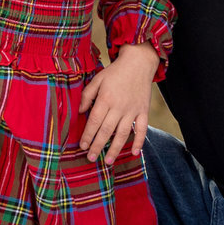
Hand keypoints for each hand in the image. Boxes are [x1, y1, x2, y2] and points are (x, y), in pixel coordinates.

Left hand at [77, 43, 158, 162]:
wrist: (138, 63)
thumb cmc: (115, 72)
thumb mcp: (97, 79)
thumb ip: (87, 95)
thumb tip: (79, 111)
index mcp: (105, 99)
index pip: (94, 121)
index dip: (88, 135)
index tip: (82, 146)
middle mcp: (119, 107)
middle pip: (107, 130)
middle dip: (98, 146)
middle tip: (91, 158)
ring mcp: (133, 110)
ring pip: (123, 133)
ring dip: (115, 148)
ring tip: (108, 161)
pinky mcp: (144, 111)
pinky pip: (142, 129)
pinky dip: (139, 141)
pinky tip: (134, 152)